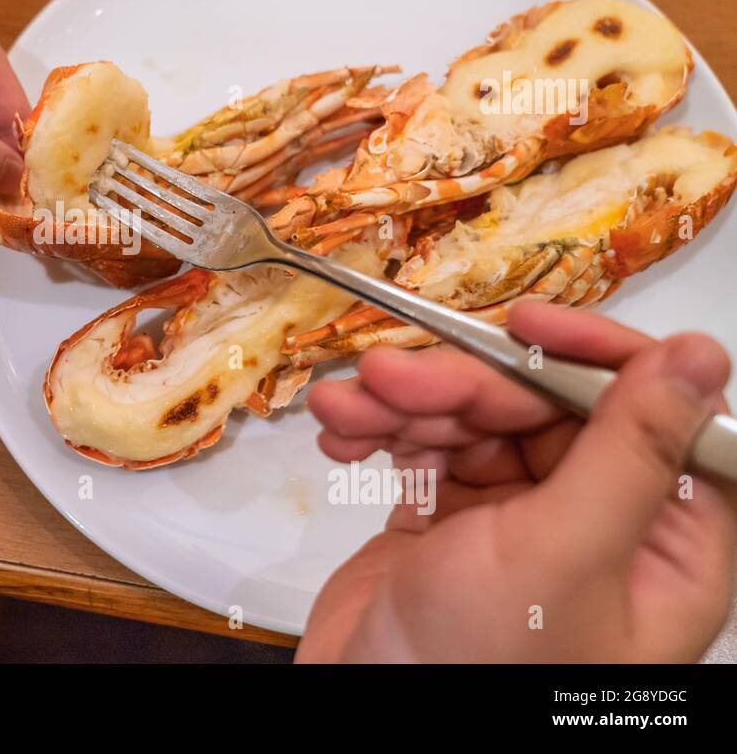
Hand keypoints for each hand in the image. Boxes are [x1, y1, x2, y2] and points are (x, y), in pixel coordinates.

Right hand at [297, 301, 734, 662]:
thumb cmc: (478, 668)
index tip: (527, 328)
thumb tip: (702, 355)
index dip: (596, 361)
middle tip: (386, 377)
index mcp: (659, 542)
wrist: (359, 723)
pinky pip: (425, 450)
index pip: (656, 419)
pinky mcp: (446, 527)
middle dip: (462, 386)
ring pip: (475, 421)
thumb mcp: (563, 553)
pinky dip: (381, 434)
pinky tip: (341, 436)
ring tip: (343, 407)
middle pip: (545, 409)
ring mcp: (516, 525)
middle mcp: (596, 526)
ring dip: (403, 405)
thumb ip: (631, 451)